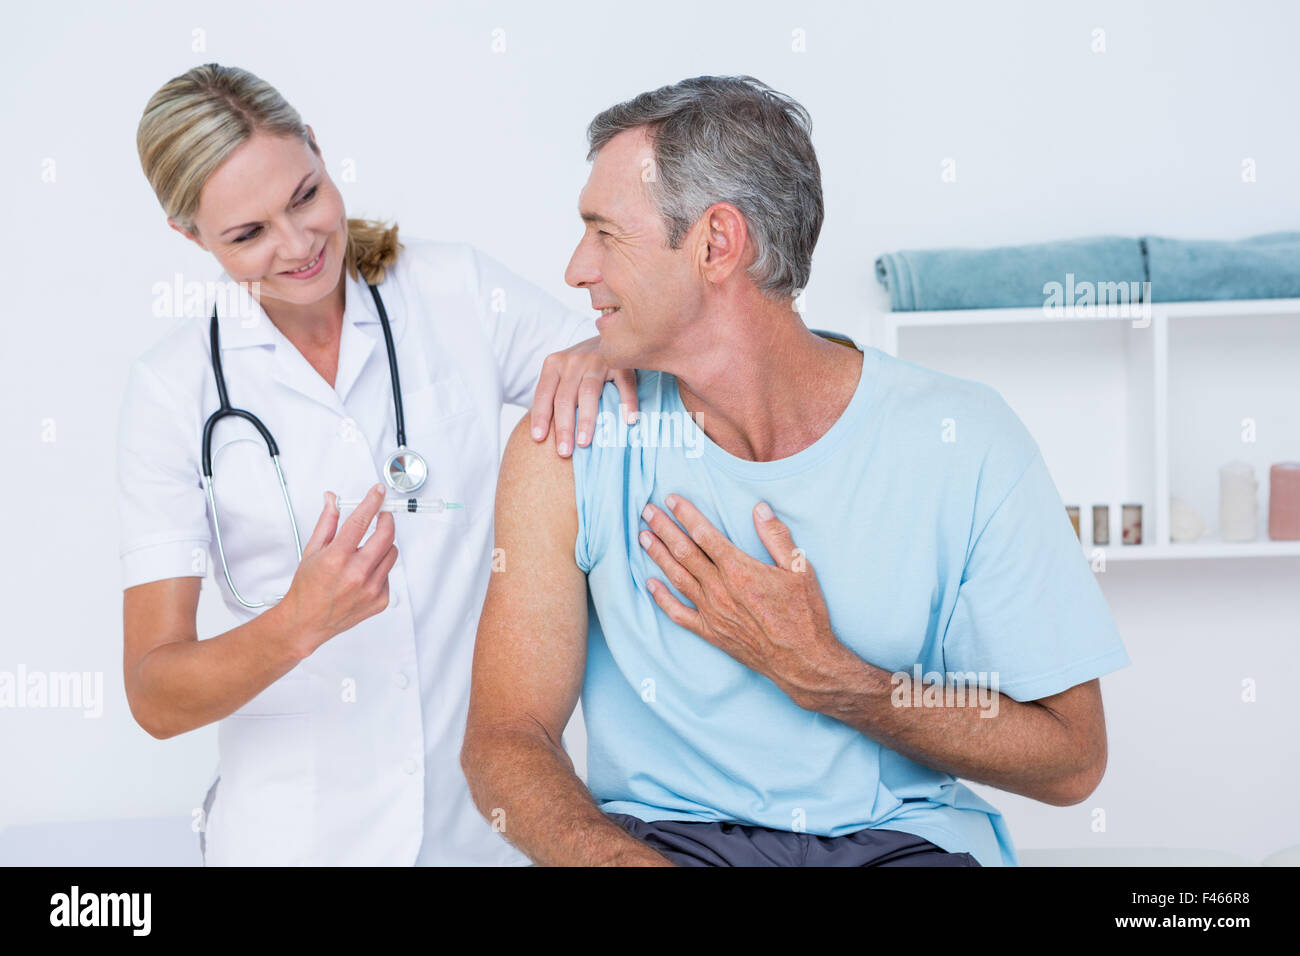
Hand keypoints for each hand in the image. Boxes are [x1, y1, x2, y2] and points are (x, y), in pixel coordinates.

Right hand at [278, 483, 398, 657]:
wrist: (307, 622)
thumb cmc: (307, 588)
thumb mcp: (312, 550)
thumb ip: (326, 522)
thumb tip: (332, 499)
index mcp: (337, 558)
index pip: (361, 521)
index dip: (372, 502)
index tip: (379, 492)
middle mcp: (356, 573)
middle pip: (386, 535)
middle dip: (386, 520)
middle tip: (382, 516)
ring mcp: (371, 589)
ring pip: (392, 553)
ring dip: (383, 546)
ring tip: (366, 550)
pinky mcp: (380, 600)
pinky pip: (389, 574)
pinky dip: (380, 568)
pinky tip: (363, 573)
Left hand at [528, 335, 637, 456]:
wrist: (611, 334)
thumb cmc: (584, 366)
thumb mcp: (564, 374)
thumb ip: (555, 396)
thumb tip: (543, 436)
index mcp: (554, 364)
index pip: (544, 394)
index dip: (540, 417)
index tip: (538, 439)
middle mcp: (573, 360)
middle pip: (565, 397)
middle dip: (563, 427)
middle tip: (564, 452)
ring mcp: (597, 359)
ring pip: (588, 392)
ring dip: (587, 419)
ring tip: (585, 442)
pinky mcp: (621, 361)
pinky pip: (624, 383)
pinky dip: (626, 402)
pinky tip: (629, 421)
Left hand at [637, 495, 854, 708]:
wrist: (802, 661)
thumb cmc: (804, 614)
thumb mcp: (799, 569)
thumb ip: (776, 536)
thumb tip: (759, 508)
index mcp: (739, 569)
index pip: (705, 534)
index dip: (686, 514)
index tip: (671, 499)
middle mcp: (719, 589)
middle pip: (684, 552)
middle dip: (664, 528)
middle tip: (647, 511)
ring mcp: (712, 612)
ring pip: (677, 577)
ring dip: (658, 555)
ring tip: (643, 537)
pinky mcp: (710, 632)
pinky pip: (678, 613)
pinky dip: (662, 598)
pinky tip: (650, 584)